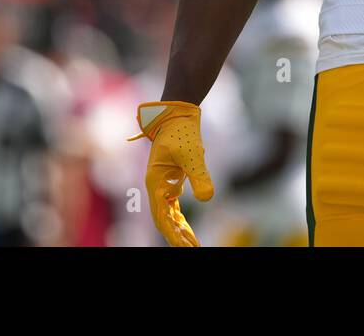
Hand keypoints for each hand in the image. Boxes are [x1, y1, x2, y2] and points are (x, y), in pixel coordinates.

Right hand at [131, 101, 214, 246]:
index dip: (172, 233)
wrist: (176, 114)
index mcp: (155, 182)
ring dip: (178, 229)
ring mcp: (161, 183)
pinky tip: (187, 227)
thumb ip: (199, 175)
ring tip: (193, 243)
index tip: (185, 246)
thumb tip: (207, 198)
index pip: (161, 216)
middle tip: (194, 248)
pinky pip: (172, 204)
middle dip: (177, 235)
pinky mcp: (169, 180)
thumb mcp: (192, 154)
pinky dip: (179, 217)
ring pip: (167, 213)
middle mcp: (156, 185)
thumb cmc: (182, 132)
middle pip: (163, 218)